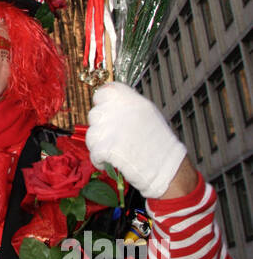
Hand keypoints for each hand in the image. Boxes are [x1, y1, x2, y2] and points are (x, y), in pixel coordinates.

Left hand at [86, 82, 188, 198]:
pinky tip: (111, 161)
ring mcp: (111, 128)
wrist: (167, 166)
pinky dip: (99, 160)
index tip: (107, 114)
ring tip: (114, 152)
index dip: (102, 105)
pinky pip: (94, 152)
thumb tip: (108, 104)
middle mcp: (119, 109)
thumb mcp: (147, 112)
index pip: (103, 93)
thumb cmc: (159, 142)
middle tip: (113, 138)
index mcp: (129, 99)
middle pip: (94, 114)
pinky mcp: (106, 147)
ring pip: (91, 134)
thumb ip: (126, 105)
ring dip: (98, 145)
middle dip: (100, 128)